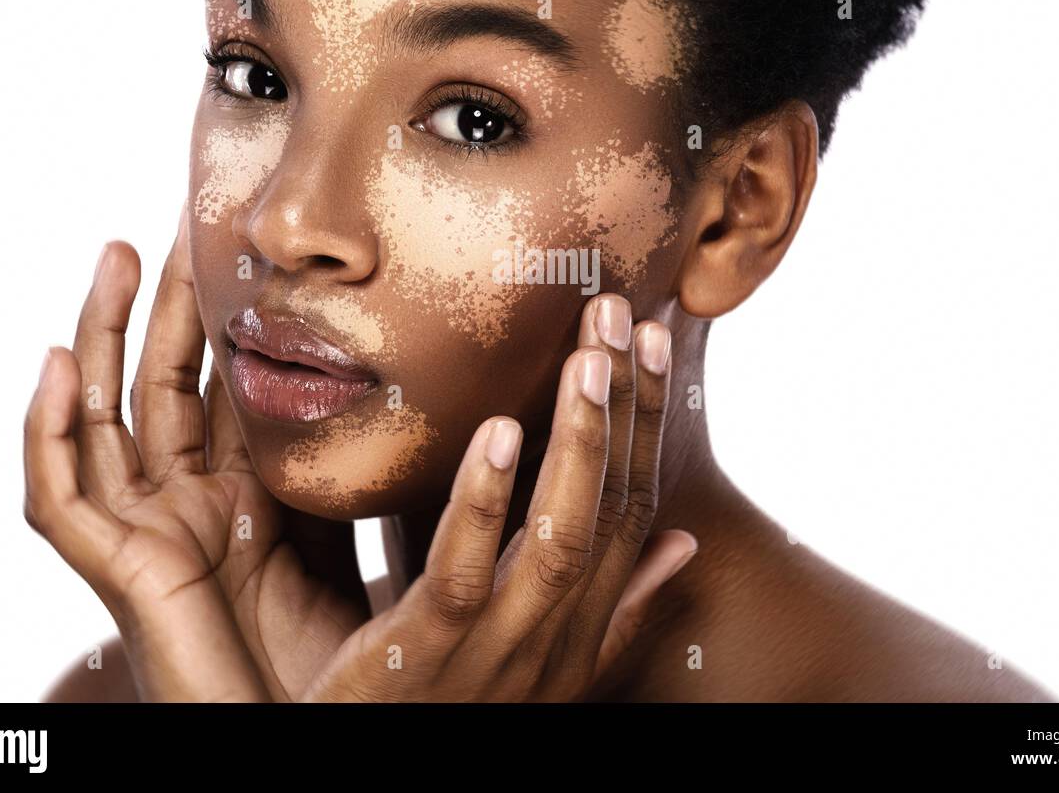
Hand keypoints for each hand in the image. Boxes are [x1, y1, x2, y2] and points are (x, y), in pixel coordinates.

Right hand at [23, 210, 369, 700]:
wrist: (304, 730)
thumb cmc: (326, 653)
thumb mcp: (338, 533)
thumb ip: (341, 467)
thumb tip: (391, 387)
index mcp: (235, 494)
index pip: (221, 386)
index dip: (225, 320)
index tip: (242, 251)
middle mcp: (182, 504)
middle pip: (162, 383)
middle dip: (165, 305)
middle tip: (178, 225)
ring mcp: (145, 533)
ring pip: (103, 417)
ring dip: (98, 334)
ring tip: (116, 253)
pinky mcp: (119, 572)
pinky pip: (62, 498)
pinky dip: (48, 432)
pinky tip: (55, 367)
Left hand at [301, 295, 696, 701]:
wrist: (375, 781)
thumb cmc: (449, 711)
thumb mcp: (548, 665)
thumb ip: (616, 608)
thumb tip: (682, 543)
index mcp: (580, 630)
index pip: (635, 510)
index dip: (649, 424)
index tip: (656, 341)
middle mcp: (554, 638)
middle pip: (610, 510)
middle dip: (626, 410)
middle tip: (624, 313)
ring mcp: (496, 648)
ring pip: (561, 538)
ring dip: (581, 443)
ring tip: (587, 357)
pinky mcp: (426, 652)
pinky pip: (465, 570)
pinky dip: (487, 498)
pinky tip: (500, 430)